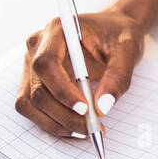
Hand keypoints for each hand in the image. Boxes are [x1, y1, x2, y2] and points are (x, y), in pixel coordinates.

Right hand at [15, 4, 145, 137]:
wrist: (113, 30)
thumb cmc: (118, 33)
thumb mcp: (128, 49)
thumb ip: (118, 76)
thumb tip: (102, 107)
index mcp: (57, 29)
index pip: (46, 63)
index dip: (62, 90)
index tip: (84, 109)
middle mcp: (38, 46)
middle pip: (37, 88)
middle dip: (63, 114)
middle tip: (91, 127)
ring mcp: (31, 64)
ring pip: (30, 103)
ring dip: (55, 123)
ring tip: (85, 129)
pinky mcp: (34, 81)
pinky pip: (33, 108)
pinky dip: (51, 122)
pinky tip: (74, 126)